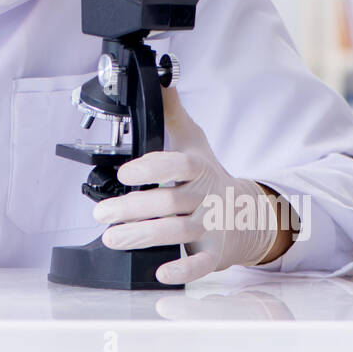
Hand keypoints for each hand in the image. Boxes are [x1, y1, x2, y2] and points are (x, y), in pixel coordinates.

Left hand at [93, 85, 285, 284]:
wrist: (251, 213)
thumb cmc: (212, 177)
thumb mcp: (195, 142)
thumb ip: (173, 115)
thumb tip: (159, 81)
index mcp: (198, 169)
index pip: (176, 165)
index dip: (151, 168)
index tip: (124, 174)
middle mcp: (205, 198)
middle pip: (169, 203)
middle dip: (131, 209)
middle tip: (101, 213)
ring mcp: (211, 227)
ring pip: (176, 233)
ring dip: (141, 236)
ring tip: (111, 237)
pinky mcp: (214, 253)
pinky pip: (199, 264)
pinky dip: (181, 270)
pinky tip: (159, 271)